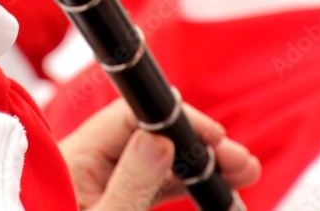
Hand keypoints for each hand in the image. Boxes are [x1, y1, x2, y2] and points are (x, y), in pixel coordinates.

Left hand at [59, 99, 259, 210]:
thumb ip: (131, 184)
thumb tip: (158, 138)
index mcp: (77, 157)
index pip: (129, 118)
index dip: (175, 120)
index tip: (215, 136)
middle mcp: (89, 165)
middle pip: (150, 138)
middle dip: (199, 147)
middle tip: (242, 163)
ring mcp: (102, 186)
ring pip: (158, 165)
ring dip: (199, 169)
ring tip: (242, 177)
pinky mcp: (114, 204)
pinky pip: (152, 189)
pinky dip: (183, 190)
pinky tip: (214, 197)